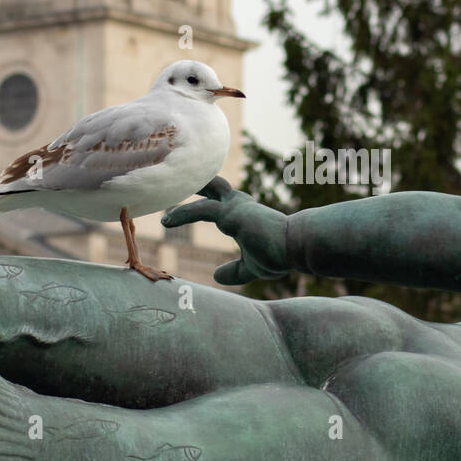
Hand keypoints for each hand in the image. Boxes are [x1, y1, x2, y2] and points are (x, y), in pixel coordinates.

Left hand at [162, 178, 289, 284]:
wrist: (297, 247)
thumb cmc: (279, 254)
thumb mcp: (252, 266)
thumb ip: (234, 270)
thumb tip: (216, 276)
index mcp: (242, 213)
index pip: (216, 201)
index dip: (201, 200)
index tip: (182, 208)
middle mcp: (237, 204)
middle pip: (210, 186)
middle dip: (192, 185)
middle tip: (171, 185)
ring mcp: (234, 207)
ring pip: (202, 196)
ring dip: (181, 204)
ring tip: (164, 218)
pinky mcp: (231, 214)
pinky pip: (201, 209)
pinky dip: (183, 213)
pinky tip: (168, 220)